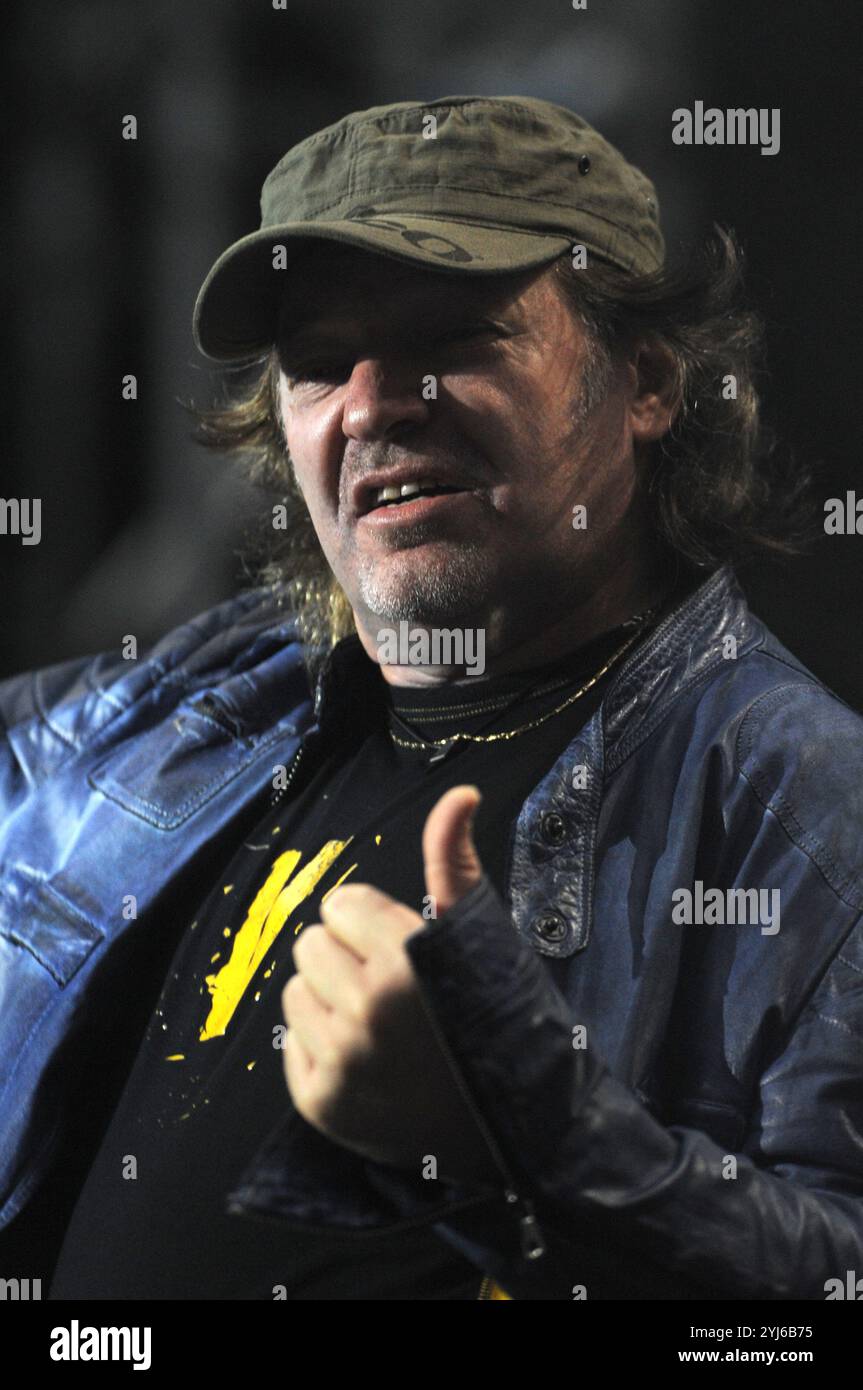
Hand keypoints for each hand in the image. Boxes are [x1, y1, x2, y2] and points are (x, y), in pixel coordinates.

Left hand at [281, 785, 498, 1182]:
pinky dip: (321, 1048)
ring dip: (328, 1001)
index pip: (339, 905)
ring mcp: (342, 1062)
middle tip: (389, 989)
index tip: (402, 950)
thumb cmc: (496, 1016)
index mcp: (406, 960)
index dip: (371, 923)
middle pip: (309, 944)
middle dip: (345, 958)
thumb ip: (453, 861)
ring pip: (295, 991)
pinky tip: (366, 1061)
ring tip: (377, 1026)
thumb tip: (460, 792)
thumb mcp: (481, 935)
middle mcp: (368, 1011)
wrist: (514, 1125)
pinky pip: (291, 1043)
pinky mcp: (321, 1104)